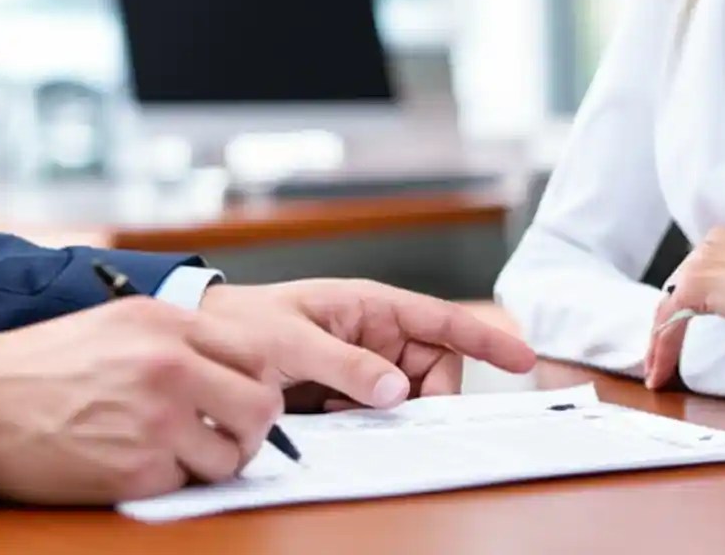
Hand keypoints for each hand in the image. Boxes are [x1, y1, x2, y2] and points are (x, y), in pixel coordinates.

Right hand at [0, 297, 282, 504]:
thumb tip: (232, 370)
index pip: (257, 355)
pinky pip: (188, 485)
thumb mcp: (116, 322)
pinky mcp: (137, 472)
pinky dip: (170, 482)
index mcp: (167, 323)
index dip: (257, 383)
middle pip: (262, 406)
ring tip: (176, 453)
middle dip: (253, 429)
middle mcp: (170, 367)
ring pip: (233, 455)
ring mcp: (156, 422)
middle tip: (227, 436)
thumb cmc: (37, 363)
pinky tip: (136, 464)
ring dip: (214, 462)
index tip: (242, 400)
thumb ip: (178, 338)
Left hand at [200, 279, 535, 412]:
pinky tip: (329, 413)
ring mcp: (362, 361)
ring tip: (336, 406)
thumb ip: (345, 364)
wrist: (202, 341)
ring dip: (389, 410)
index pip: (442, 319)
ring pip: (408, 394)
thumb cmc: (242, 323)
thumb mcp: (290, 342)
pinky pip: (378, 409)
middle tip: (382, 409)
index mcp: (370, 305)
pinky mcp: (347, 387)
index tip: (522, 357)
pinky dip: (366, 419)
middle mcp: (374, 331)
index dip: (484, 337)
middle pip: (435, 367)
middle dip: (421, 393)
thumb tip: (397, 390)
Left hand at [644, 227, 724, 388]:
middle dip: (668, 327)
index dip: (685, 310)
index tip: (680, 335)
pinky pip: (669, 323)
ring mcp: (701, 261)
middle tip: (662, 358)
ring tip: (657, 374)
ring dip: (660, 345)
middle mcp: (712, 243)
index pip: (697, 277)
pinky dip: (663, 350)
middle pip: (677, 292)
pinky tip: (660, 374)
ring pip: (668, 309)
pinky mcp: (695, 285)